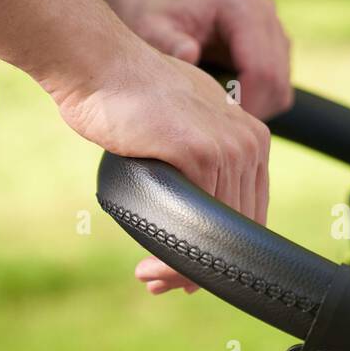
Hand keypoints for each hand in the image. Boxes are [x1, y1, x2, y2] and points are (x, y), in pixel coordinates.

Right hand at [56, 37, 270, 294]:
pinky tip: (152, 265)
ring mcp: (230, 147)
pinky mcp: (203, 153)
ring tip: (151, 278)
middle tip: (164, 285)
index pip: (251, 211)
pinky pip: (198, 222)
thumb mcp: (180, 127)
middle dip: (203, 265)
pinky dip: (176, 253)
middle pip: (241, 227)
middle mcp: (250, 141)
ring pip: (220, 231)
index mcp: (252, 136)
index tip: (188, 273)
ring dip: (184, 265)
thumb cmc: (126, 96)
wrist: (97, 65)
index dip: (223, 250)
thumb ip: (201, 161)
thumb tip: (201, 209)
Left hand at [122, 0, 293, 120]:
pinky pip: (281, 90)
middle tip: (222, 134)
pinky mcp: (279, 49)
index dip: (245, 104)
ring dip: (258, 111)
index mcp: (240, 7)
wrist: (168, 19)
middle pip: (276, 80)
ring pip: (282, 88)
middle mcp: (265, 14)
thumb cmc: (158, 25)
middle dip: (252, 111)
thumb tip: (189, 54)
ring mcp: (275, 31)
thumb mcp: (153, 30)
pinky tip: (232, 110)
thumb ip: (168, 42)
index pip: (260, 68)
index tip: (218, 129)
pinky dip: (261, 107)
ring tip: (223, 121)